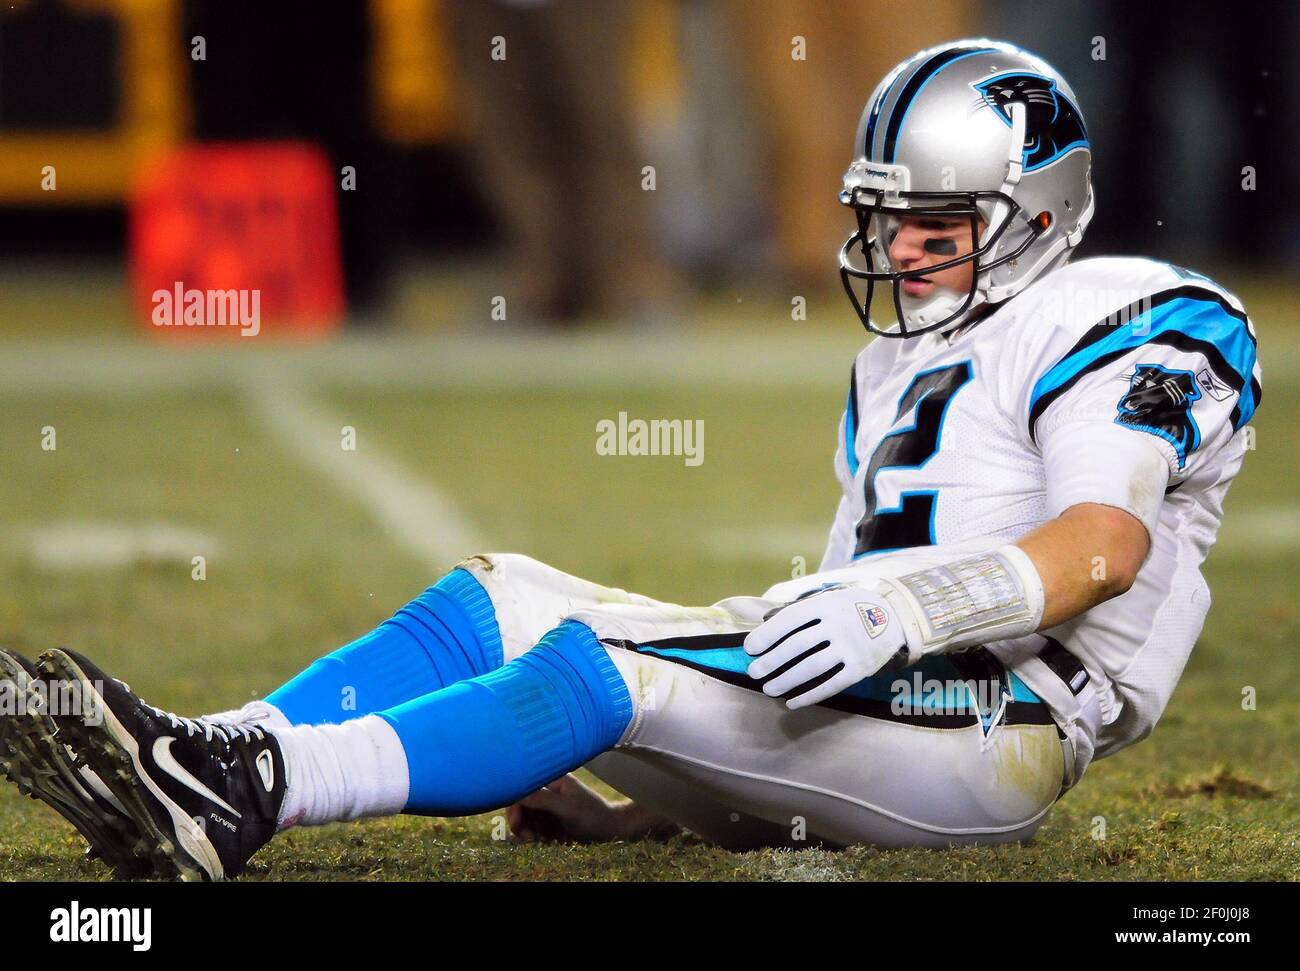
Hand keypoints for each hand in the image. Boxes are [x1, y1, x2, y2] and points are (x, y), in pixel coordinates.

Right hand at [506, 774, 678, 843]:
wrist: (611, 830)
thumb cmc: (593, 815)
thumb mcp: (567, 808)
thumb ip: (541, 799)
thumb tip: (516, 792)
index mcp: (551, 779)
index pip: (521, 788)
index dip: (514, 806)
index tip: (517, 823)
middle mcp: (546, 789)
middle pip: (519, 804)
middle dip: (520, 822)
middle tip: (528, 838)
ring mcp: (548, 805)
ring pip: (524, 818)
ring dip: (527, 831)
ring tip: (538, 840)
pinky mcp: (550, 819)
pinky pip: (533, 827)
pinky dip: (534, 836)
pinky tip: (545, 841)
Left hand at [744, 583, 909, 709]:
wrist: (896, 616)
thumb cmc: (852, 608)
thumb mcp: (830, 599)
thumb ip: (804, 611)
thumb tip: (766, 626)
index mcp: (826, 605)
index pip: (790, 620)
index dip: (767, 635)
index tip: (749, 648)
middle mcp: (837, 626)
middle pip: (797, 646)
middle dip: (771, 661)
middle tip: (753, 672)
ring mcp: (850, 648)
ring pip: (811, 668)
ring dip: (786, 680)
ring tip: (768, 689)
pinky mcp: (860, 669)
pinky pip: (831, 685)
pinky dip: (809, 696)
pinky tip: (792, 702)